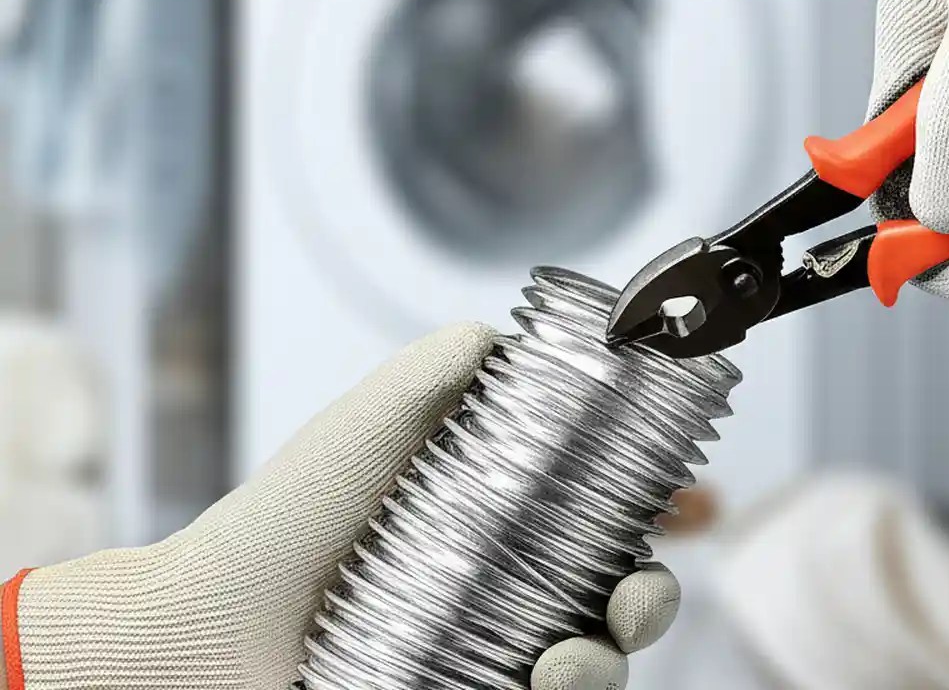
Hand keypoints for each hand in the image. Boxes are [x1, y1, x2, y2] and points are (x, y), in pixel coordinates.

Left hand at [1, 324, 677, 688]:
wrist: (211, 627)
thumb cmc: (288, 521)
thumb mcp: (375, 420)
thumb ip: (445, 370)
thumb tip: (510, 335)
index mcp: (498, 522)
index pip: (605, 518)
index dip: (662, 514)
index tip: (696, 507)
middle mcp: (503, 590)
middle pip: (616, 599)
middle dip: (651, 598)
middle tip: (633, 598)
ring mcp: (486, 654)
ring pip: (594, 665)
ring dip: (609, 660)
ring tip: (568, 660)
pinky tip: (543, 683)